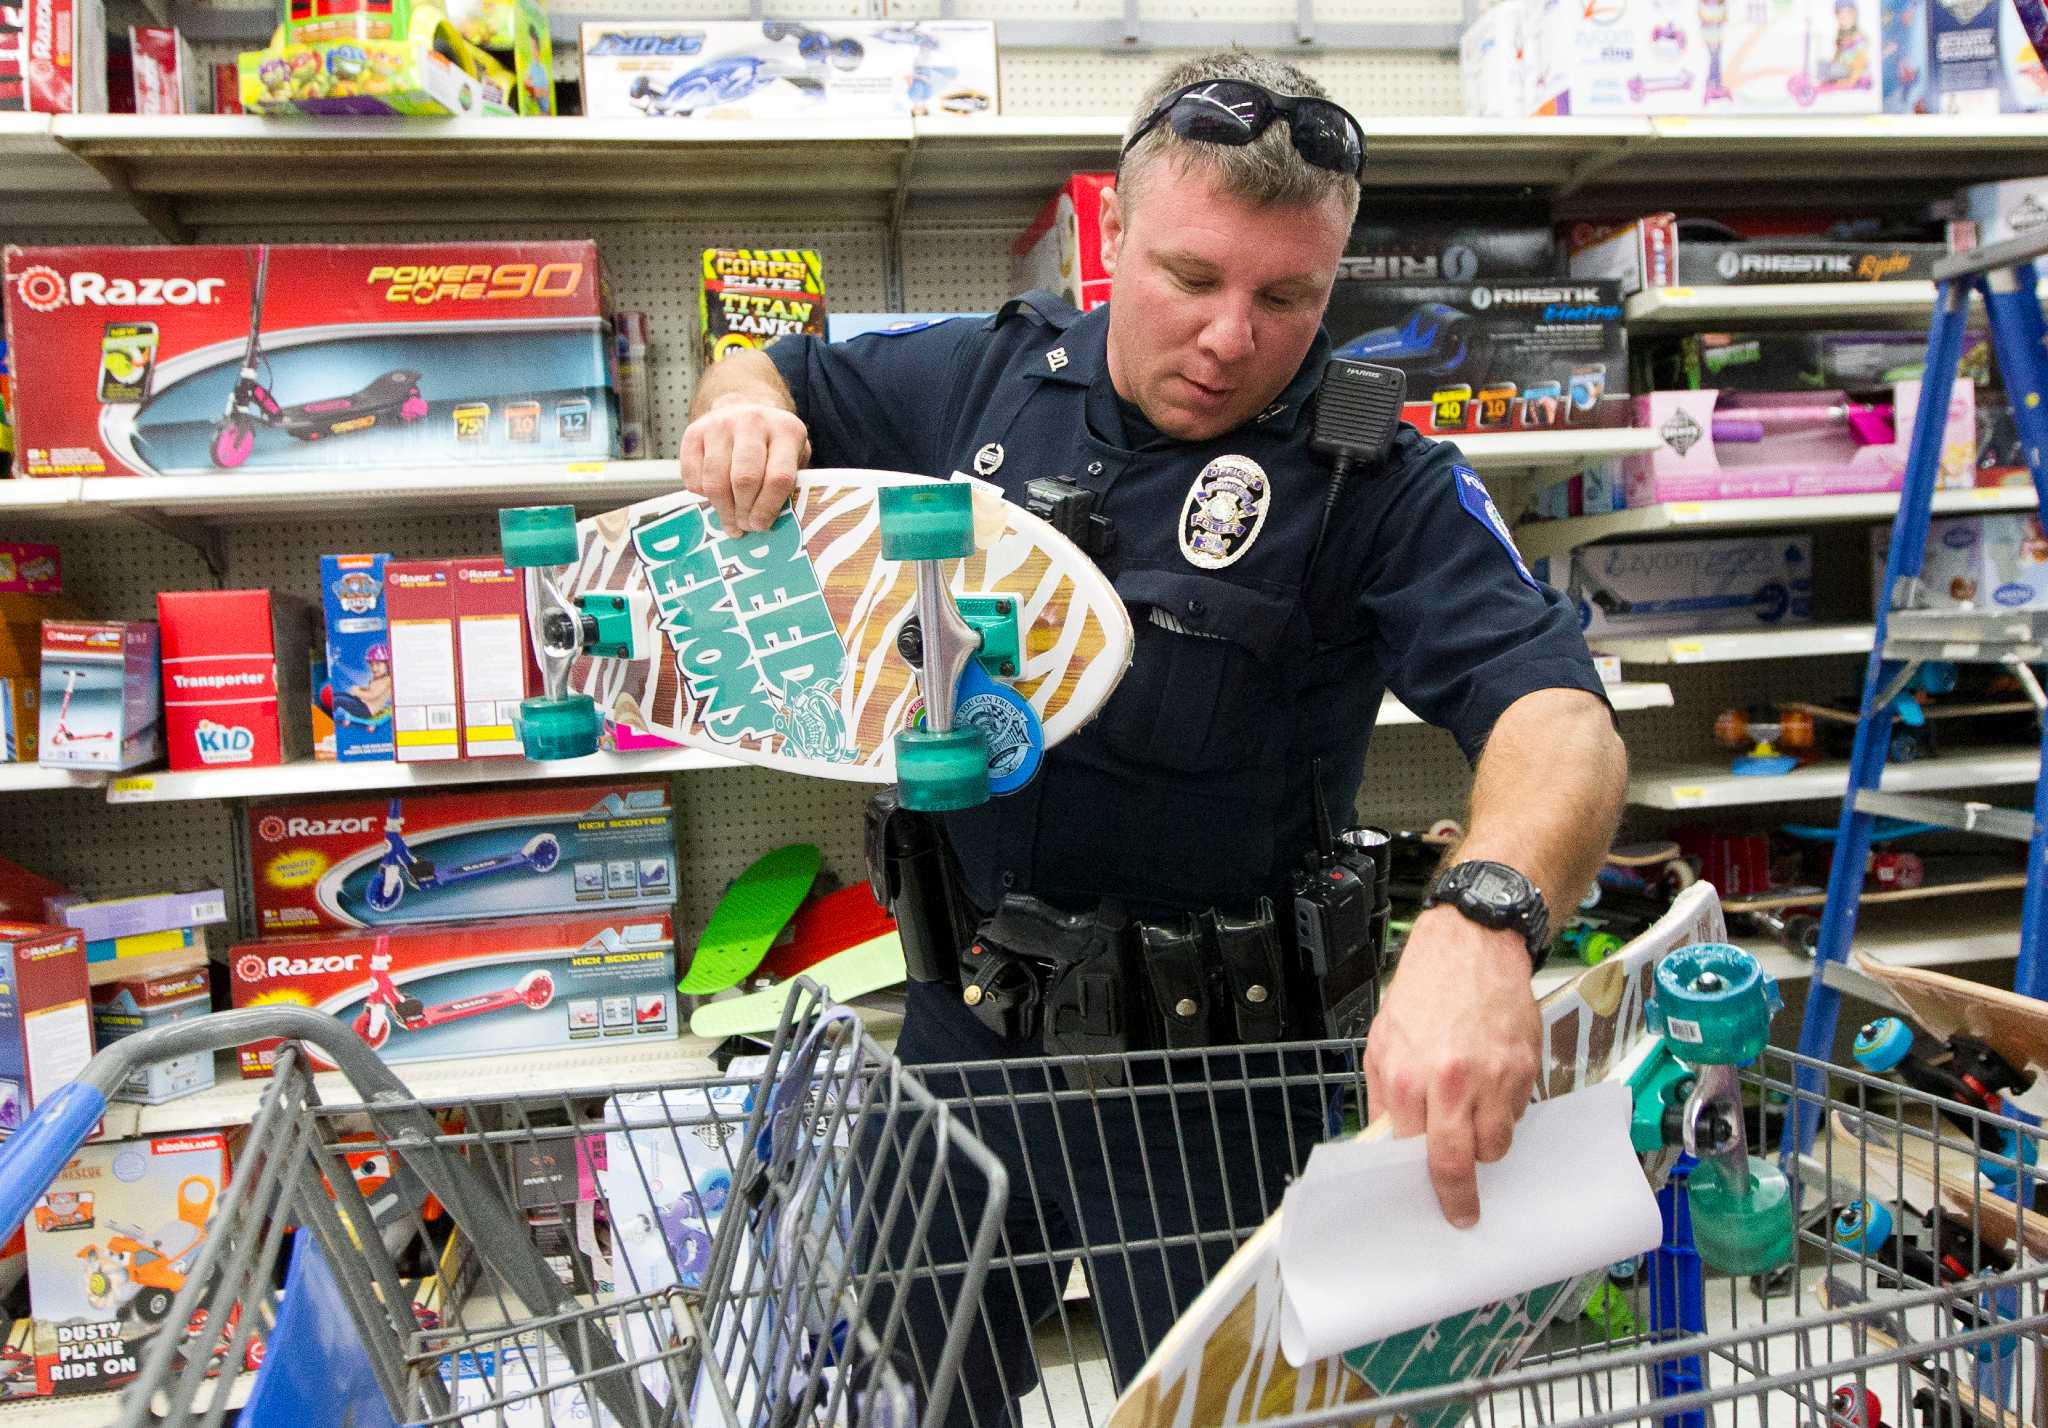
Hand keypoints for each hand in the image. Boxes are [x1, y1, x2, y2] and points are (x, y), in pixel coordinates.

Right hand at [680, 394, 810, 534]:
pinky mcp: (694, 431)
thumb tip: (767, 524)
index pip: (778, 478)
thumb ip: (788, 488)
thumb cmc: (773, 444)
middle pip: (744, 480)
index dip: (767, 509)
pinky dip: (702, 495)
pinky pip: (693, 477)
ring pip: (716, 481)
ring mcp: (720, 424)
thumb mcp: (794, 458)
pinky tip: (716, 497)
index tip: (761, 525)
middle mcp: (753, 421)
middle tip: (744, 526)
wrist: (745, 407)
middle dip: (743, 511)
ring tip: (731, 520)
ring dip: (723, 509)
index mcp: (786, 430)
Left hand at [1364, 905, 1541, 1228]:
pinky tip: (1491, 1090)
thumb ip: (1387, 1098)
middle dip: (1459, 1196)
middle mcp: (1452, 1081)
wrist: (1472, 943)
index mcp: (1409, 1076)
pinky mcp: (1525, 1068)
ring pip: (1497, 1145)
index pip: (1414, 1153)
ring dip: (1485, 1147)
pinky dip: (1505, 1114)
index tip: (1428, 1201)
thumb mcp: (1381, 1042)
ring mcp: (1494, 1077)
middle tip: (1462, 1212)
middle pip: (1459, 1163)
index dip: (1420, 1181)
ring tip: (1473, 1123)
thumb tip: (1388, 1143)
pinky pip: (1518, 1115)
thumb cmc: (1423, 990)